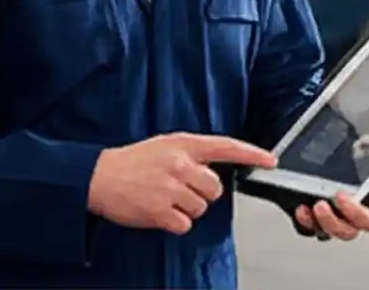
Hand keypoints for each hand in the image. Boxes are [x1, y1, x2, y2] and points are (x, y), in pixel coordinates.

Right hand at [88, 132, 275, 235]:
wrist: (99, 176)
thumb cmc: (132, 162)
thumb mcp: (163, 146)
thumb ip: (190, 154)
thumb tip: (212, 172)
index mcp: (182, 144)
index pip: (225, 147)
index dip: (251, 154)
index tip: (270, 160)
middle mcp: (179, 164)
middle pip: (215, 189)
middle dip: (202, 194)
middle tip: (180, 189)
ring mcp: (170, 187)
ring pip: (201, 208)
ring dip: (186, 209)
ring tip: (164, 198)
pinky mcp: (160, 210)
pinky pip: (184, 224)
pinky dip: (173, 223)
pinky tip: (158, 211)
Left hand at [290, 100, 368, 241]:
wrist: (319, 128)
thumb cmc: (359, 131)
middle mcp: (366, 199)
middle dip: (358, 215)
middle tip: (342, 197)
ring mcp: (341, 208)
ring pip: (344, 231)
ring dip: (332, 224)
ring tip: (319, 204)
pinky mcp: (317, 210)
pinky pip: (314, 228)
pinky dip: (307, 223)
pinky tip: (301, 209)